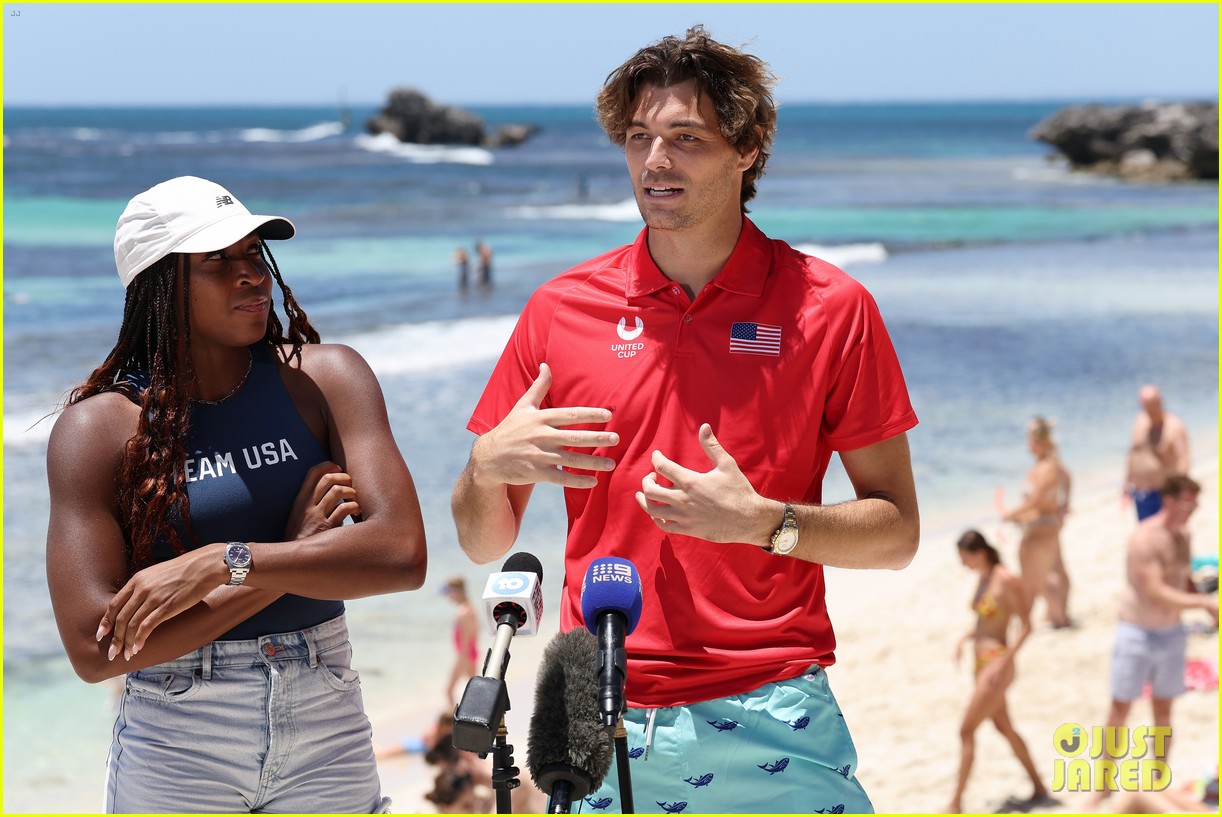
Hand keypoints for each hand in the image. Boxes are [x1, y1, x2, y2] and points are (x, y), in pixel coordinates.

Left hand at [96, 544, 224, 660]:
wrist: (206, 566)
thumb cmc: (186, 570)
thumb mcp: (158, 574)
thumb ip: (145, 587)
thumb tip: (137, 603)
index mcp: (138, 580)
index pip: (114, 604)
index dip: (105, 622)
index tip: (101, 635)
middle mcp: (142, 588)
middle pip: (121, 618)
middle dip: (115, 638)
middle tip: (112, 652)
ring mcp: (154, 598)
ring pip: (132, 625)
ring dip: (127, 643)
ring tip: (127, 654)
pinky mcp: (167, 607)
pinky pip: (147, 627)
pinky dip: (140, 640)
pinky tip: (139, 648)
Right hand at [284, 461, 360, 539]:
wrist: (295, 560)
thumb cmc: (301, 537)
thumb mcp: (299, 516)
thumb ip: (310, 501)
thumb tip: (330, 486)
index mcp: (300, 500)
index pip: (312, 473)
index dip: (328, 466)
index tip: (338, 469)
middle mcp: (308, 506)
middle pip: (328, 479)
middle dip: (344, 477)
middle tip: (350, 484)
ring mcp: (317, 517)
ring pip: (338, 491)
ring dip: (351, 492)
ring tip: (353, 500)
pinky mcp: (328, 529)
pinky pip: (344, 510)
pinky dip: (354, 507)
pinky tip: (356, 512)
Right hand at [472, 363, 617, 489]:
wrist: (489, 458)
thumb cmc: (510, 429)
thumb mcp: (522, 406)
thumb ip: (538, 387)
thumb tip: (546, 365)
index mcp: (540, 418)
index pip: (569, 415)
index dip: (589, 414)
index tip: (608, 415)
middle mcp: (541, 436)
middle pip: (574, 437)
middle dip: (597, 438)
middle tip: (617, 439)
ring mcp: (539, 455)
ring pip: (570, 460)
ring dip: (593, 462)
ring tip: (612, 464)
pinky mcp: (536, 473)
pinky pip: (561, 478)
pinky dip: (577, 481)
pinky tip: (594, 482)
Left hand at [635, 424, 771, 543]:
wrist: (749, 519)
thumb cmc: (739, 490)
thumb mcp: (727, 465)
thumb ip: (712, 446)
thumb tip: (704, 426)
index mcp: (691, 481)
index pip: (662, 466)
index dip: (656, 458)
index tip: (657, 456)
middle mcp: (683, 500)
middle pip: (650, 490)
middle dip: (646, 481)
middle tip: (651, 477)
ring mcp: (683, 516)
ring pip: (652, 509)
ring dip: (644, 500)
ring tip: (644, 494)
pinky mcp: (687, 529)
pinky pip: (663, 525)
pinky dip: (656, 518)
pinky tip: (658, 512)